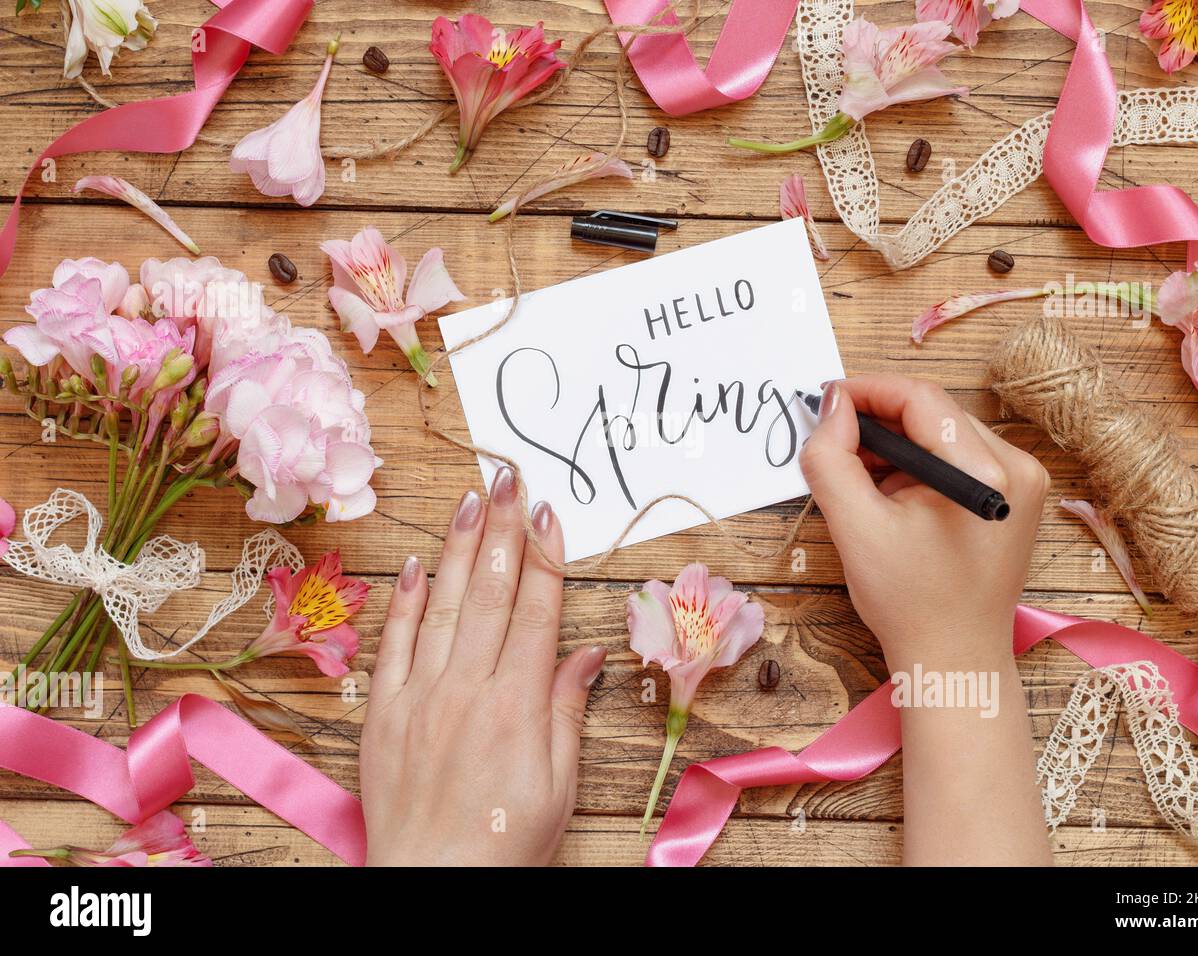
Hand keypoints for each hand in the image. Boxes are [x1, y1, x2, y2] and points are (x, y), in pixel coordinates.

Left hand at [360, 466, 605, 865]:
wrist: (435, 886)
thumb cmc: (507, 843)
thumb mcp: (558, 783)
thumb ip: (567, 709)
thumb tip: (586, 653)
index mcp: (519, 704)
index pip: (536, 610)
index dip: (544, 555)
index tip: (546, 511)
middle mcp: (469, 688)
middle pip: (492, 592)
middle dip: (501, 529)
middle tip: (506, 476)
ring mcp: (421, 697)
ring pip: (443, 605)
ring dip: (459, 547)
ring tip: (469, 498)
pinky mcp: (383, 714)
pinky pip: (393, 645)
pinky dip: (405, 602)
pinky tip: (417, 564)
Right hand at [799, 374, 1049, 668]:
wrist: (955, 660)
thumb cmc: (909, 604)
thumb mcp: (855, 528)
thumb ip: (831, 459)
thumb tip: (831, 407)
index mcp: (986, 474)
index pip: (921, 398)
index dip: (866, 391)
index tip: (825, 402)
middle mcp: (1016, 469)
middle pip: (934, 412)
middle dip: (878, 420)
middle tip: (832, 442)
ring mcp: (1021, 483)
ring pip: (942, 433)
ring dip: (895, 444)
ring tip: (857, 476)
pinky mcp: (1013, 498)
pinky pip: (956, 457)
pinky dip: (916, 464)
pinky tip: (888, 493)